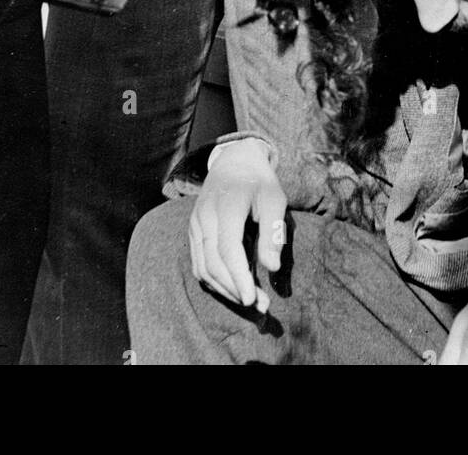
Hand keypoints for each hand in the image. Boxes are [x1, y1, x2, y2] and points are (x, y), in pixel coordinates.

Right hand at [189, 139, 287, 312]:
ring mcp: (195, 224)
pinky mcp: (193, 232)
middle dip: (235, 290)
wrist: (233, 162)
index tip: (254, 300)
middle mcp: (204, 215)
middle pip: (213, 263)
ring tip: (250, 301)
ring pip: (203, 267)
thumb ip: (273, 232)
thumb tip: (272, 267)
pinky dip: (214, 281)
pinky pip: (199, 263)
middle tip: (259, 306)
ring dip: (225, 290)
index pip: (227, 249)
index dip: (239, 277)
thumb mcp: (274, 199)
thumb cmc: (258, 183)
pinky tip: (234, 289)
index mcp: (226, 204)